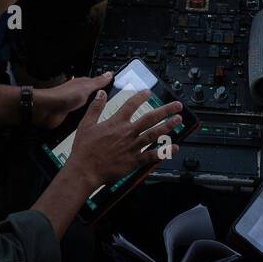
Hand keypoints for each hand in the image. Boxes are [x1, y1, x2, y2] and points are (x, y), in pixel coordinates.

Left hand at [33, 71, 112, 129]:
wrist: (48, 110)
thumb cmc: (63, 96)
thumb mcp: (86, 88)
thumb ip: (98, 82)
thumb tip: (109, 74)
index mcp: (84, 84)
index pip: (100, 84)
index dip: (109, 86)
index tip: (118, 89)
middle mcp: (80, 94)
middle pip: (96, 97)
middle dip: (103, 101)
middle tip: (114, 105)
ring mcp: (76, 105)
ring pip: (90, 108)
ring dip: (95, 111)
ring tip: (106, 116)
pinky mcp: (72, 116)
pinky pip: (84, 117)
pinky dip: (88, 118)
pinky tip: (92, 122)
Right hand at [65, 89, 181, 188]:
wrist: (85, 170)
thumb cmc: (84, 149)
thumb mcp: (86, 124)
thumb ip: (95, 107)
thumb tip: (101, 93)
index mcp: (116, 123)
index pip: (131, 105)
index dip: (141, 97)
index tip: (149, 92)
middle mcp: (127, 133)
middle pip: (150, 118)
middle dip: (165, 110)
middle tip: (177, 105)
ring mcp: (133, 147)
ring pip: (154, 134)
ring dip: (168, 126)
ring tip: (178, 120)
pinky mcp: (134, 161)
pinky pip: (152, 155)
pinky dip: (164, 152)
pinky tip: (175, 148)